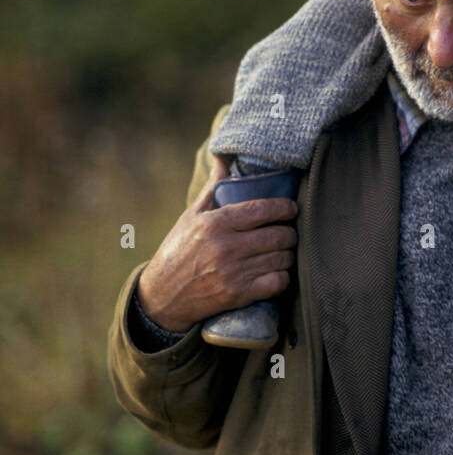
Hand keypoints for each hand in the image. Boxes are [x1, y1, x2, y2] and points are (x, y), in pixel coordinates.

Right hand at [136, 157, 297, 332]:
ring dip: (287, 255)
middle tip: (288, 231)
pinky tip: (277, 272)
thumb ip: (213, 188)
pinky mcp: (237, 295)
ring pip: (281, 258)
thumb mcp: (191, 216)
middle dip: (290, 232)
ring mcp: (233, 273)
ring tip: (283, 251)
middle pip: (279, 235)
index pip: (264, 208)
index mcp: (216, 223)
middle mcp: (226, 246)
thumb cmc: (178, 251)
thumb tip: (223, 158)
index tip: (290, 208)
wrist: (161, 296)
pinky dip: (283, 277)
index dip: (285, 207)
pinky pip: (277, 283)